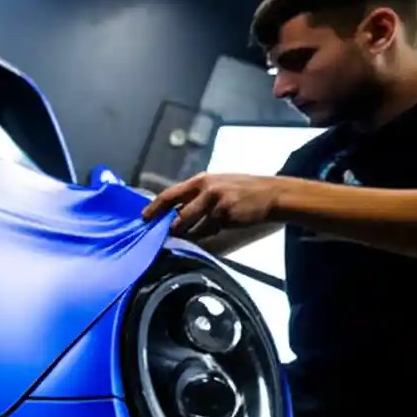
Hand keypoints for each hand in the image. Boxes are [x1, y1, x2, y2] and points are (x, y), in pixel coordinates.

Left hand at [142, 173, 285, 237]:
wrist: (272, 195)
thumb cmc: (243, 191)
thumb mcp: (218, 186)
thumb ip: (197, 197)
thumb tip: (175, 212)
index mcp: (201, 180)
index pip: (170, 194)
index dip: (155, 207)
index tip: (144, 217)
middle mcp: (205, 189)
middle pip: (178, 213)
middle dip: (168, 226)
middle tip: (162, 234)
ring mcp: (216, 202)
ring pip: (192, 225)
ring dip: (187, 234)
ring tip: (188, 236)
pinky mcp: (226, 215)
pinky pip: (208, 231)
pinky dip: (206, 235)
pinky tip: (215, 230)